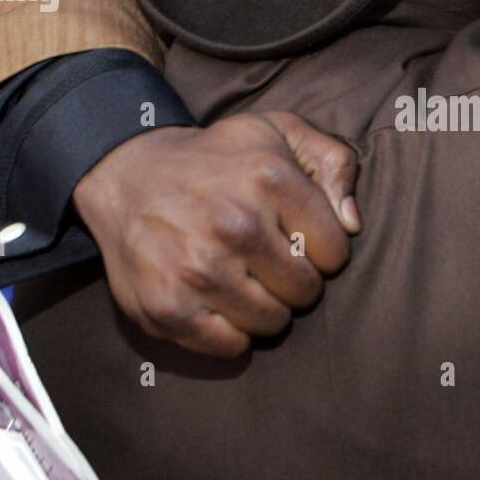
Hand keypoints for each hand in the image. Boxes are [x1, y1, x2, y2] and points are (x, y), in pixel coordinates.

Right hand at [72, 111, 359, 356]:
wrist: (127, 175)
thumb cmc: (216, 159)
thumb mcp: (278, 132)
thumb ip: (334, 162)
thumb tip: (353, 223)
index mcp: (269, 179)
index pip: (335, 252)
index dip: (321, 248)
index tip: (295, 237)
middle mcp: (235, 225)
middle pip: (305, 291)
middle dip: (294, 280)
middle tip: (266, 261)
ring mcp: (198, 269)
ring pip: (272, 323)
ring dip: (265, 308)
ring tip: (242, 278)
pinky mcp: (167, 307)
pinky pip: (231, 347)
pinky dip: (231, 333)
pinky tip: (217, 301)